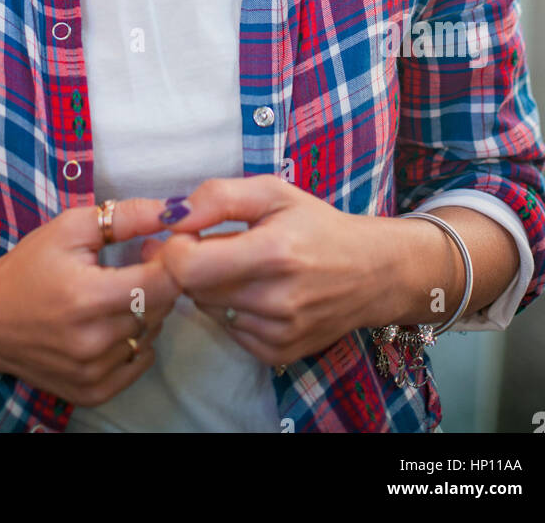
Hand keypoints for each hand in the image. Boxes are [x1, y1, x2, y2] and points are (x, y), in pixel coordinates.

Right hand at [0, 198, 179, 406]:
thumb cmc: (29, 266)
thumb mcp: (71, 227)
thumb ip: (127, 216)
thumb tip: (173, 211)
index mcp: (88, 297)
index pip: (164, 283)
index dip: (170, 260)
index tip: (157, 248)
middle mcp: (92, 342)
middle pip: (160, 309)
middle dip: (157, 282)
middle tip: (134, 266)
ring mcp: (92, 372)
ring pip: (151, 335)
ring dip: (146, 312)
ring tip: (117, 295)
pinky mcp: (91, 392)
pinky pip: (138, 363)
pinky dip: (134, 342)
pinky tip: (110, 324)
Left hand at [139, 176, 392, 366]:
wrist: (372, 272)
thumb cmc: (317, 225)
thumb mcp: (273, 192)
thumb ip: (218, 197)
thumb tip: (172, 214)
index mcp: (273, 252)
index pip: (187, 266)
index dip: (174, 247)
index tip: (186, 232)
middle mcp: (276, 300)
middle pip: (192, 289)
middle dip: (190, 263)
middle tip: (210, 244)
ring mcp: (277, 333)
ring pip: (207, 309)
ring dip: (209, 286)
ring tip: (238, 265)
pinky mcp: (277, 353)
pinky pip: (228, 329)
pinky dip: (230, 309)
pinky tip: (255, 291)